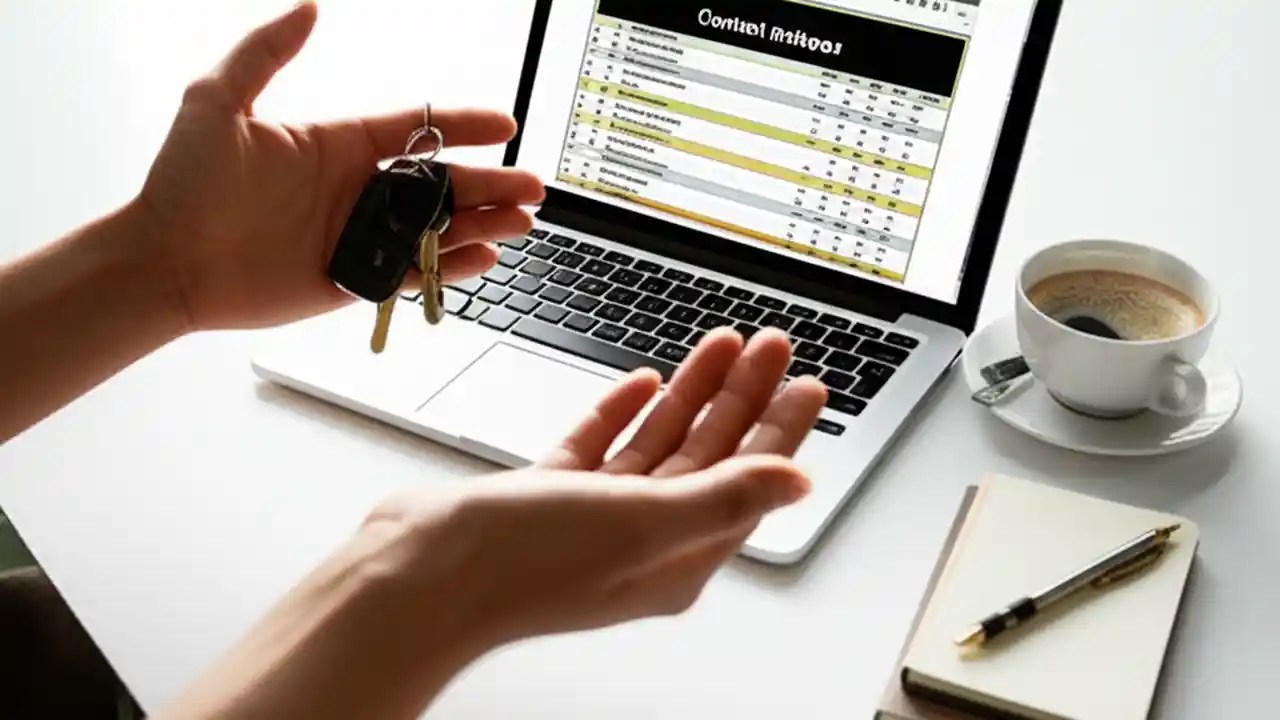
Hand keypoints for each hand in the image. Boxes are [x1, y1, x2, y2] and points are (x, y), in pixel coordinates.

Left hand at [133, 1, 542, 331]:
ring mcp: (357, 236)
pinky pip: (412, 274)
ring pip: (437, 228)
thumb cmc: (181, 183)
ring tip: (521, 222)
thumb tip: (307, 7)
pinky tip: (483, 260)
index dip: (465, 124)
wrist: (164, 261)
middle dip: (492, 183)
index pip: (417, 128)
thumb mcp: (217, 101)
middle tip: (534, 187)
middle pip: (441, 183)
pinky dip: (451, 269)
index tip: (505, 123)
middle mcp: (355, 189)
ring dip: (483, 225)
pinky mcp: (351, 282)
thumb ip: (265, 52)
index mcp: (337, 144)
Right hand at [367, 328, 826, 647]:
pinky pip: (602, 448)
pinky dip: (624, 412)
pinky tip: (641, 382)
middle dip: (741, 396)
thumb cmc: (523, 565)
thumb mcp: (643, 522)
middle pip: (709, 456)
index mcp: (674, 558)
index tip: (805, 384)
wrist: (421, 574)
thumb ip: (723, 497)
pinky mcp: (548, 499)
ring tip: (722, 345)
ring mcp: (592, 519)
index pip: (747, 482)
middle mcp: (639, 540)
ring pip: (659, 445)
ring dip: (691, 394)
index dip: (780, 429)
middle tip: (769, 346)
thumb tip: (797, 482)